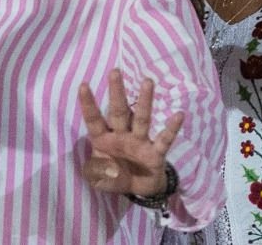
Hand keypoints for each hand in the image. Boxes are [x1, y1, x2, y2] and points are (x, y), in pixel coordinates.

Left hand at [77, 69, 182, 198]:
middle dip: (117, 93)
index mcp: (104, 140)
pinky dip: (171, 128)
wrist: (139, 190)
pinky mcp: (156, 152)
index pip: (94, 120)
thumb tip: (111, 167)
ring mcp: (140, 142)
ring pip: (141, 118)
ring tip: (147, 81)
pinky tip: (178, 115)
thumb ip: (96, 172)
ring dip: (144, 101)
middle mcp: (122, 136)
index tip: (83, 85)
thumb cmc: (115, 177)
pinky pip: (164, 139)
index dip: (88, 105)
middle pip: (119, 111)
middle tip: (115, 71)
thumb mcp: (98, 179)